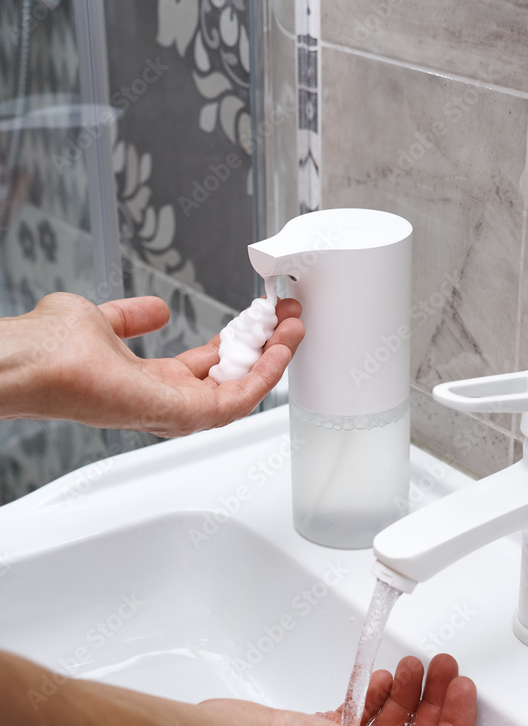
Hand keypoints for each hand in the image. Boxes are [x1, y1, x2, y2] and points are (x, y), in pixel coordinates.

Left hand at [0, 291, 303, 436]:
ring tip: (295, 329)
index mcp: (150, 382)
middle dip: (265, 349)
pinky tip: (281, 349)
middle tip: (288, 319)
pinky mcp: (182, 415)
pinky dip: (263, 375)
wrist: (34, 360)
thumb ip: (132, 318)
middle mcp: (167, 401)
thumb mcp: (104, 320)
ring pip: (242, 393)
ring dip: (273, 361)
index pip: (207, 368)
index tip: (258, 318)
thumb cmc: (51, 346)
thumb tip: (157, 310)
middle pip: (231, 380)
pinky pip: (237, 400)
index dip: (237, 343)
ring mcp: (175, 411)